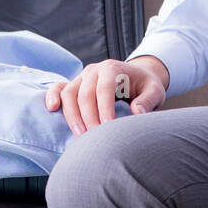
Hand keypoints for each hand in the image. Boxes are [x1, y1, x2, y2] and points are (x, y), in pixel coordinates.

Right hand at [45, 57, 167, 134]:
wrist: (137, 78)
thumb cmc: (146, 86)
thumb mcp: (155, 91)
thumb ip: (148, 101)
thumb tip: (137, 112)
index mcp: (112, 68)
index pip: (104, 88)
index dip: (105, 108)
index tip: (109, 128)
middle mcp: (94, 70)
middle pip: (85, 94)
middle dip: (89, 118)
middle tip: (95, 139)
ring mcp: (81, 77)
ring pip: (69, 94)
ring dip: (73, 116)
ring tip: (81, 136)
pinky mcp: (74, 85)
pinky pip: (59, 89)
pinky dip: (52, 96)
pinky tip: (52, 109)